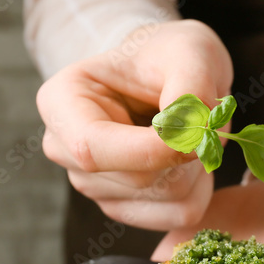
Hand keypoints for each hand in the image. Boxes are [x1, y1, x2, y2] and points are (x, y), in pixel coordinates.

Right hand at [38, 19, 233, 229]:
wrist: (167, 73)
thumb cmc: (168, 55)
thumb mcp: (189, 50)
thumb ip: (191, 86)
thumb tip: (193, 131)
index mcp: (60, 102)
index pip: (93, 148)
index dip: (152, 149)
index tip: (199, 130)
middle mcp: (65, 150)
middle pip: (139, 178)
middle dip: (186, 152)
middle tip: (203, 116)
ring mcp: (91, 185)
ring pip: (166, 199)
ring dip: (198, 167)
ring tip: (192, 131)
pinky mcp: (122, 207)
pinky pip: (178, 214)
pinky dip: (201, 187)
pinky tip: (190, 157)